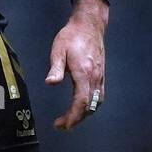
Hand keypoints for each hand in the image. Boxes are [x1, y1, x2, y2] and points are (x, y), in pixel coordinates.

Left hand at [45, 0, 108, 130]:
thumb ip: (55, 68)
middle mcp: (94, 77)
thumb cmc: (71, 36)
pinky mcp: (101, 75)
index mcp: (84, 72)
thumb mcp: (59, 50)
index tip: (62, 124)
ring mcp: (100, 76)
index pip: (81, 101)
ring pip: (96, 103)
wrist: (89, 25)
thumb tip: (50, 83)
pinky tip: (83, 108)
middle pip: (89, 106)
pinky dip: (91, 106)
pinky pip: (99, 96)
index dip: (72, 116)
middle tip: (62, 125)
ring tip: (71, 119)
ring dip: (84, 114)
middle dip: (76, 119)